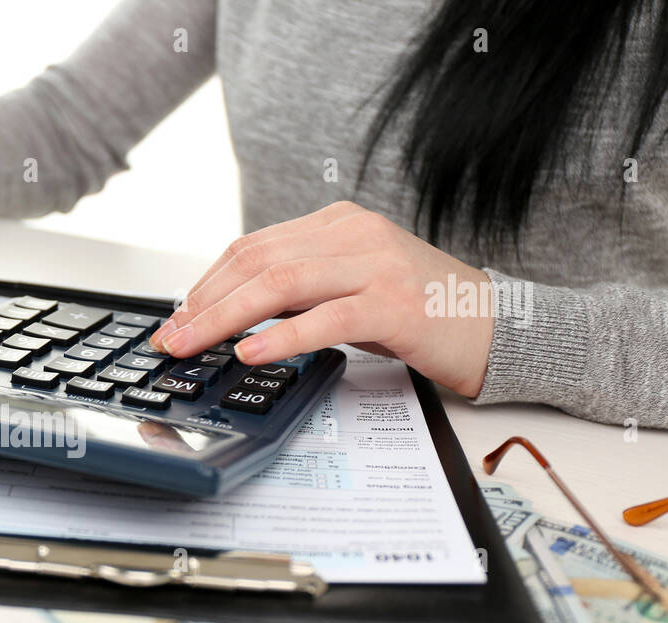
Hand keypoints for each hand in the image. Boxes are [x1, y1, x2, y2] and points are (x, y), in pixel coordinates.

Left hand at [150, 201, 495, 396]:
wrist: (497, 325)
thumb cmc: (420, 311)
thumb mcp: (351, 286)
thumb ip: (301, 289)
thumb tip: (231, 314)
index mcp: (338, 224)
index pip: (252, 248)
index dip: (206, 284)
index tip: (176, 318)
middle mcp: (354, 235)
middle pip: (256, 263)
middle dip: (203, 304)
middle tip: (170, 339)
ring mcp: (376, 266)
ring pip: (280, 285)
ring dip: (226, 319)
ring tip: (194, 346)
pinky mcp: (394, 305)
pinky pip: (324, 319)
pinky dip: (281, 336)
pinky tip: (252, 353)